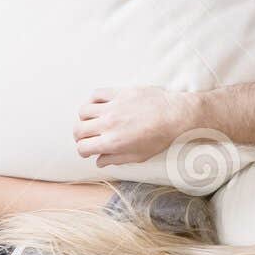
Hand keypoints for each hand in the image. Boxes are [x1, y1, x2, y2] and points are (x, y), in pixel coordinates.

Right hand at [74, 87, 199, 167]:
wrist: (176, 115)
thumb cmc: (160, 137)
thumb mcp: (137, 156)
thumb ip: (115, 159)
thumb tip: (100, 161)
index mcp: (112, 142)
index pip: (82, 147)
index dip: (83, 151)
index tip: (88, 150)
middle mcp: (108, 124)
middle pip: (78, 129)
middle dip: (80, 136)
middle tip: (87, 137)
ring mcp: (113, 107)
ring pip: (83, 111)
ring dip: (84, 118)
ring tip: (92, 121)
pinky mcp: (120, 93)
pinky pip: (97, 94)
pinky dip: (93, 100)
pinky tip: (99, 106)